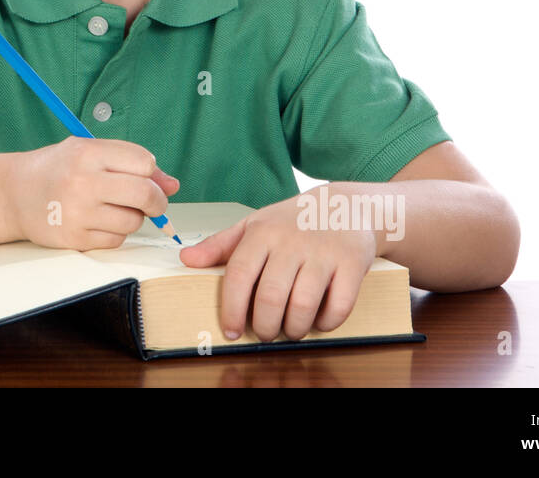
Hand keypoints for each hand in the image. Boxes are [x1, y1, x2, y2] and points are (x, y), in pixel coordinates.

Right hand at [2, 135, 180, 249]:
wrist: (14, 194)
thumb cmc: (57, 169)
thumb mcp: (88, 151)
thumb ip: (130, 162)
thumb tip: (172, 184)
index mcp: (87, 153)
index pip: (144, 163)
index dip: (153, 173)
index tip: (148, 178)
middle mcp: (82, 182)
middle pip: (145, 194)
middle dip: (157, 201)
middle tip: (153, 202)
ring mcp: (77, 213)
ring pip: (133, 221)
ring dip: (133, 217)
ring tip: (113, 208)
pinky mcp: (74, 238)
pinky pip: (116, 239)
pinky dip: (115, 233)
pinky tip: (98, 222)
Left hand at [179, 190, 377, 341]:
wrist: (346, 206)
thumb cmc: (294, 221)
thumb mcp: (255, 225)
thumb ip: (220, 245)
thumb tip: (185, 259)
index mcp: (263, 232)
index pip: (239, 275)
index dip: (231, 309)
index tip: (231, 331)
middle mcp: (292, 241)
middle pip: (270, 297)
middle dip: (264, 326)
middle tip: (265, 333)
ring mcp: (324, 252)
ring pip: (302, 305)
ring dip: (293, 329)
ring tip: (290, 330)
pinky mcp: (352, 263)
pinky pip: (338, 305)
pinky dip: (326, 323)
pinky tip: (318, 321)